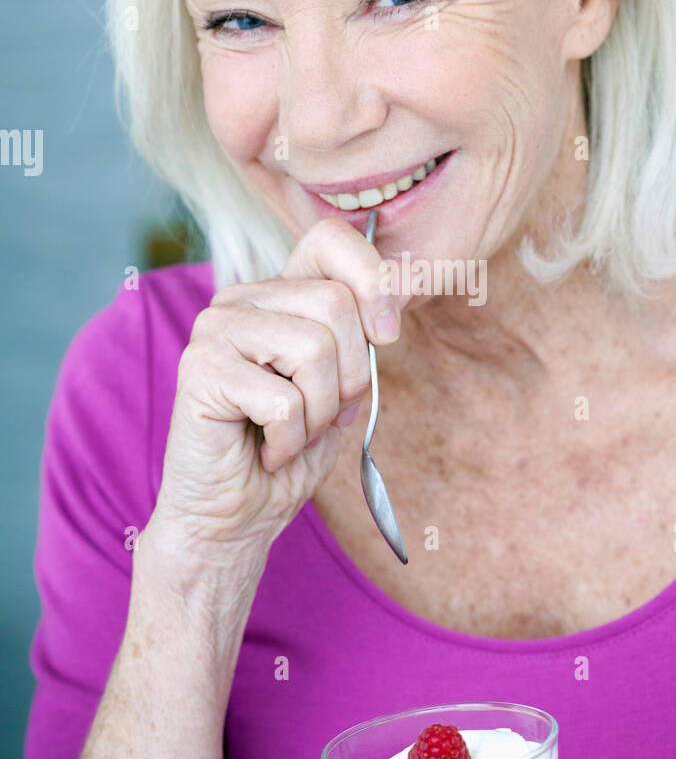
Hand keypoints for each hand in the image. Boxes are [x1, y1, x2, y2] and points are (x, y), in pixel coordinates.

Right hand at [147, 216, 406, 579]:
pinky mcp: (201, 371)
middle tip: (322, 414)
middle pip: (335, 303)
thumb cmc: (288, 451)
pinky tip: (266, 450)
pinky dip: (291, 441)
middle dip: (351, 375)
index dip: (372, 278)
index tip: (386, 334)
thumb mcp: (341, 388)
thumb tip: (391, 305)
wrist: (234, 517)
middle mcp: (241, 299)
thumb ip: (360, 340)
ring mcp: (215, 330)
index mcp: (277, 294)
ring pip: (314, 349)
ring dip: (320, 412)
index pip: (329, 240)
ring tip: (291, 432)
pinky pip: (285, 400)